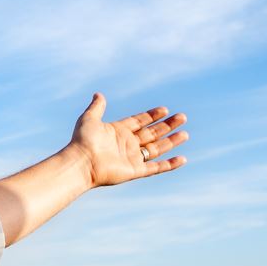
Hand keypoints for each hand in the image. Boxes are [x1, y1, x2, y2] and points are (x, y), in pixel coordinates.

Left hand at [71, 93, 187, 188]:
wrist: (81, 162)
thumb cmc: (83, 140)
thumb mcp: (89, 119)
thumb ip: (97, 107)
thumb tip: (99, 94)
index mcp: (118, 131)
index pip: (139, 122)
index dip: (152, 116)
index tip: (165, 109)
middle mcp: (127, 144)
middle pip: (151, 133)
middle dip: (167, 126)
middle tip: (182, 117)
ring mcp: (132, 158)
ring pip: (157, 148)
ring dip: (171, 142)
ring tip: (185, 134)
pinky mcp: (135, 171)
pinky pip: (156, 167)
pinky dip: (170, 164)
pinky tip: (182, 158)